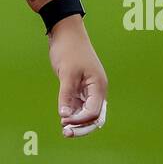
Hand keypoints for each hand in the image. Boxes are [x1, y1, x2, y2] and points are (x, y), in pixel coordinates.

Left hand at [47, 15, 106, 136]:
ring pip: (87, 112)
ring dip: (77, 122)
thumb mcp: (67, 73)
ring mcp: (88, 88)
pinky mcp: (79, 86)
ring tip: (64, 130)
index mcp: (99, 85)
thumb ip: (66, 96)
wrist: (65, 30)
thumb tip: (65, 117)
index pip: (94, 111)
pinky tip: (63, 119)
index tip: (65, 121)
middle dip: (82, 127)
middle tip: (66, 134)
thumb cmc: (69, 49)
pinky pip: (79, 105)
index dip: (81, 120)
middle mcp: (96, 89)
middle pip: (95, 116)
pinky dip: (73, 113)